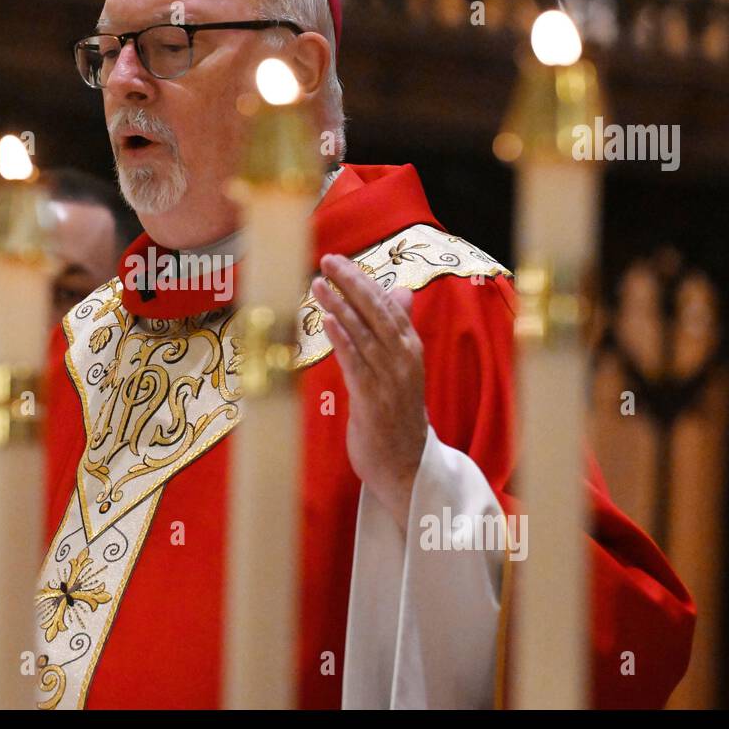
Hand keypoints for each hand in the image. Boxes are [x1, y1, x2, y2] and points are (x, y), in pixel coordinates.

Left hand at [312, 254, 427, 531]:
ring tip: (318, 283)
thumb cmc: (398, 417)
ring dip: (341, 306)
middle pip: (378, 313)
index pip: (388, 306)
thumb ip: (398, 331)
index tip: (341, 261)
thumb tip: (401, 292)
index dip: (364, 281)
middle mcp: (403, 360)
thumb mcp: (402, 369)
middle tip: (328, 261)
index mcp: (410, 350)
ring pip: (364, 334)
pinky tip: (328, 320)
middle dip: (352, 284)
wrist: (406, 467)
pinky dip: (342, 339)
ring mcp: (389, 379)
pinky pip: (355, 363)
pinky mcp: (372, 399)